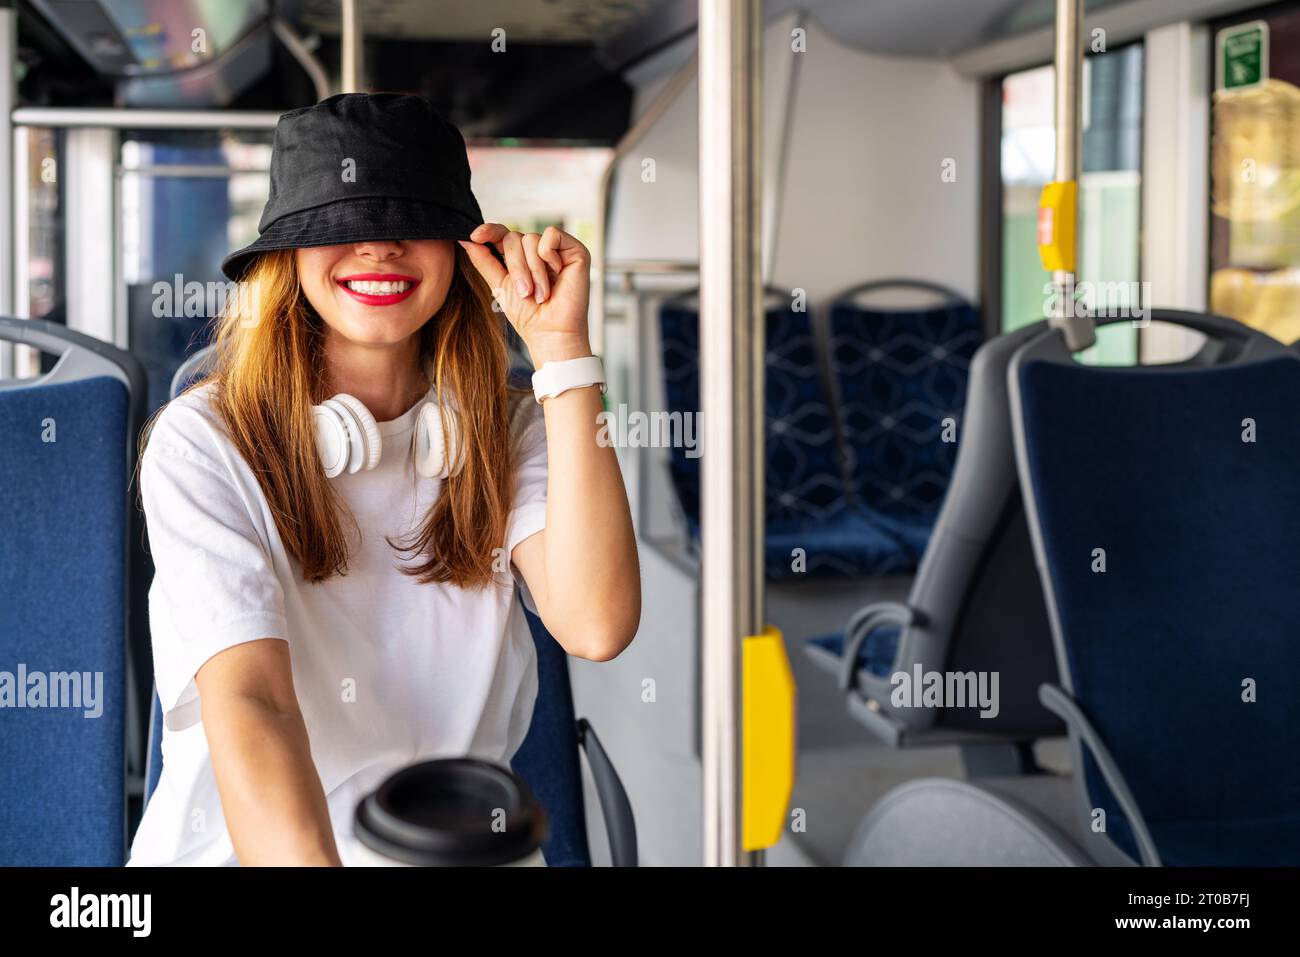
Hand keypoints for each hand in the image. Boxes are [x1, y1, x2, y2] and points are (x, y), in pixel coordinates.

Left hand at [458, 224, 592, 363]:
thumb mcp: (499, 285)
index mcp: (520, 258)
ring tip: (541, 293)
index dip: (488, 231)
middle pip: (514, 237)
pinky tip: (557, 273)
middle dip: (515, 267)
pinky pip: (551, 235)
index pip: (502, 234)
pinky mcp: (574, 250)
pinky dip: (548, 255)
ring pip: (531, 239)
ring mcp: (556, 250)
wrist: (551, 332)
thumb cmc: (528, 316)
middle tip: (525, 293)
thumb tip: (465, 239)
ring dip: (533, 270)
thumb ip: (483, 261)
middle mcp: (538, 251)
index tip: (475, 236)